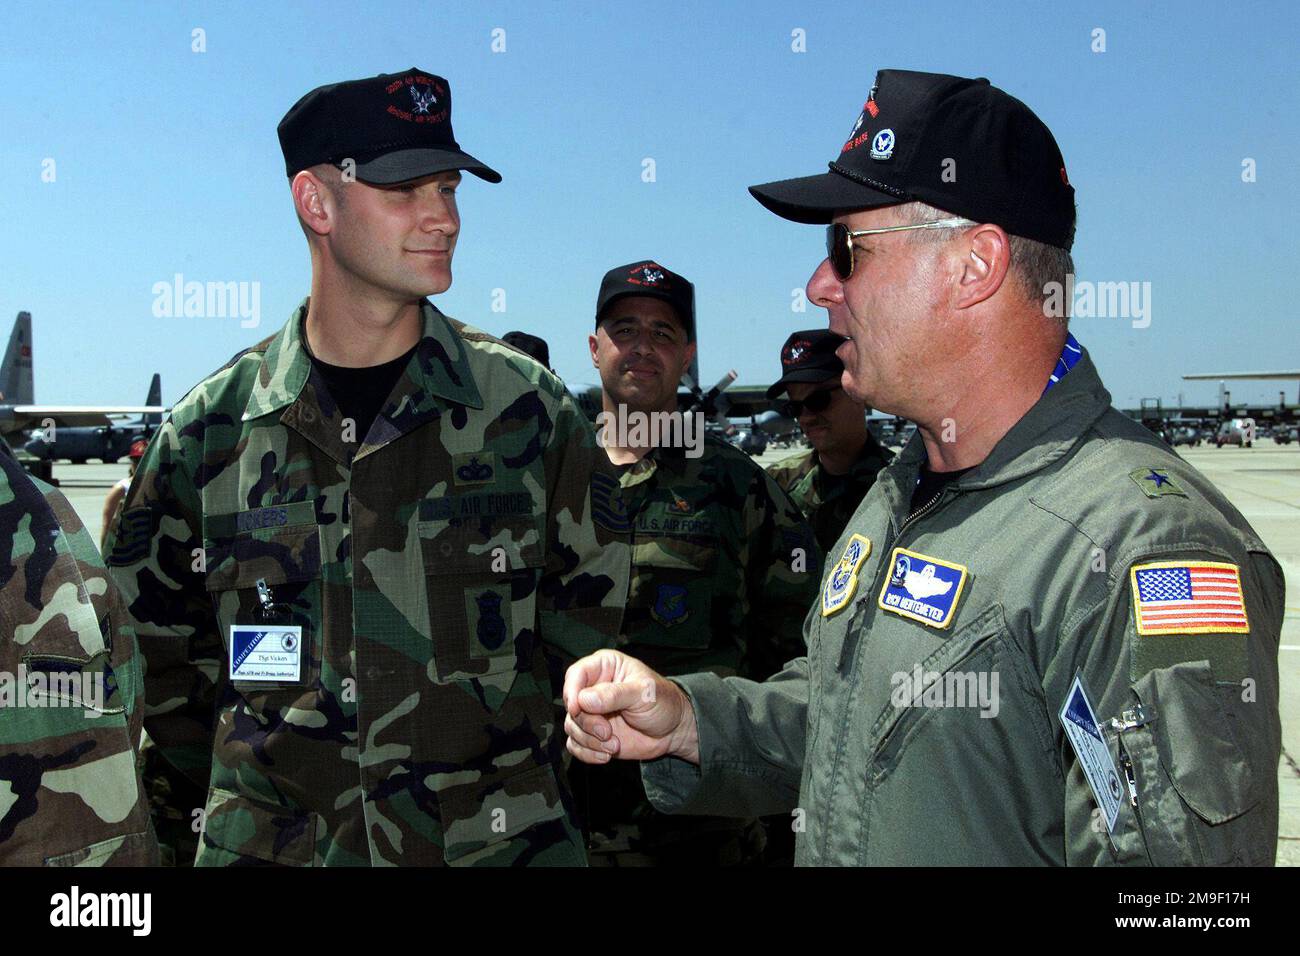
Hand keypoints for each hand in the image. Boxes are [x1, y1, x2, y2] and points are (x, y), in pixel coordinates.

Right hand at [562, 650, 698, 764]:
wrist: (673, 730)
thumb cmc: (663, 702)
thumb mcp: (643, 693)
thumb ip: (614, 694)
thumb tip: (584, 699)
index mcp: (604, 667)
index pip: (575, 674)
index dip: (572, 691)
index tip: (577, 709)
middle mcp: (593, 688)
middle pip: (572, 705)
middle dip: (587, 723)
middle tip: (607, 732)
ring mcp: (592, 713)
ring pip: (571, 727)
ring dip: (589, 741)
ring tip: (613, 745)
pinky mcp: (592, 734)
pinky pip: (575, 745)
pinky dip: (587, 753)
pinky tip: (606, 755)